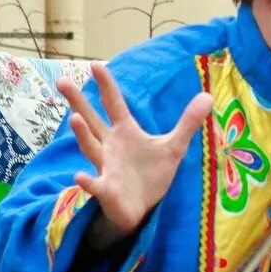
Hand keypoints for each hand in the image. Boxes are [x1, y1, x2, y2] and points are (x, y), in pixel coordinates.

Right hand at [58, 63, 213, 245]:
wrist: (143, 207)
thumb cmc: (152, 174)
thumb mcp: (174, 146)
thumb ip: (188, 122)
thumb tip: (208, 96)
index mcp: (125, 131)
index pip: (113, 103)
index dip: (106, 85)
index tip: (96, 64)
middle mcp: (109, 145)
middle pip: (91, 120)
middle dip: (78, 102)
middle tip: (62, 81)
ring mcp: (105, 167)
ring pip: (91, 147)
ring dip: (83, 135)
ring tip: (74, 119)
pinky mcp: (107, 189)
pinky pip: (95, 184)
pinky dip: (88, 182)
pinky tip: (80, 177)